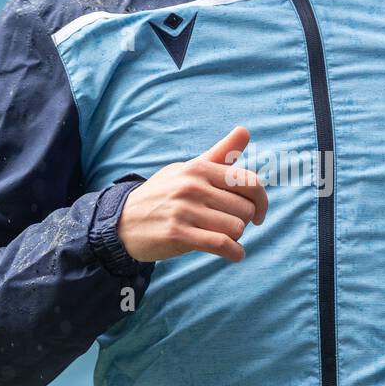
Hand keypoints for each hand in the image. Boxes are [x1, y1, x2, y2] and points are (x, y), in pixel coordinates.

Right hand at [117, 125, 267, 262]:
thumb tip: (245, 130)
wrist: (122, 221)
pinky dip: (234, 253)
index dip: (262, 201)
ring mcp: (184, 210)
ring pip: (237, 228)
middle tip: (229, 225)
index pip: (249, 182)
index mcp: (198, 168)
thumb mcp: (188, 170)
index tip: (258, 213)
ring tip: (221, 236)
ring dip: (235, 238)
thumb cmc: (163, 194)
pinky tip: (234, 255)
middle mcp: (192, 186)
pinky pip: (221, 245)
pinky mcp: (177, 234)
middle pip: (246, 209)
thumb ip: (220, 154)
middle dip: (244, 221)